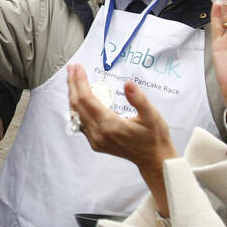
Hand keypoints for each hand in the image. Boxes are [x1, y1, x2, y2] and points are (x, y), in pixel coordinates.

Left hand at [67, 63, 177, 208]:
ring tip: (73, 79)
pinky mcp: (95, 142)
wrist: (153, 159)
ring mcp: (95, 140)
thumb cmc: (154, 137)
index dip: (80, 81)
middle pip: (77, 105)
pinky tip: (80, 97)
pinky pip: (80, 122)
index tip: (78, 67)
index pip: (87, 99)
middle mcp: (98, 134)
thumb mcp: (151, 115)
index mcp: (110, 125)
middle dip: (72, 84)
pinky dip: (78, 107)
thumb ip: (139, 99)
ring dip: (73, 95)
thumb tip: (128, 84)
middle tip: (72, 68)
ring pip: (76, 114)